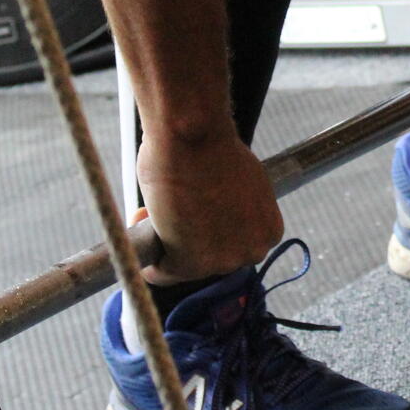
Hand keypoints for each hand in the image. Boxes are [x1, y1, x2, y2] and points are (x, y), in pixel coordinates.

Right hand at [133, 132, 282, 283]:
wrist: (195, 136)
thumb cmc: (212, 147)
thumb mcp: (238, 182)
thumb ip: (229, 206)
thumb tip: (207, 211)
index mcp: (269, 230)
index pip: (235, 243)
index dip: (209, 227)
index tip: (192, 208)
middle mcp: (253, 251)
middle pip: (212, 257)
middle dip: (188, 236)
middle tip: (170, 207)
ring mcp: (222, 261)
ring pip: (185, 266)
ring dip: (166, 243)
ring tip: (155, 209)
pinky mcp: (190, 264)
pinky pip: (161, 273)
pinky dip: (148, 260)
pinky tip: (140, 231)